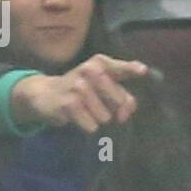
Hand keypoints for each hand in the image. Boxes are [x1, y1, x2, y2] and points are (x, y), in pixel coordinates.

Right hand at [9, 56, 149, 133]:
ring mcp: (78, 85)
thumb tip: (126, 112)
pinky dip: (87, 126)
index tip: (144, 71)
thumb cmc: (84, 93)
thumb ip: (124, 98)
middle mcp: (89, 70)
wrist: (47, 94)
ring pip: (106, 117)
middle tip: (99, 105)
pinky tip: (76, 116)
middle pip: (120, 102)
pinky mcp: (69, 102)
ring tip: (84, 109)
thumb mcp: (104, 90)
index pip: (119, 68)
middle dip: (116, 111)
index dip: (131, 69)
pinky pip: (92, 126)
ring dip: (98, 119)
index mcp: (100, 64)